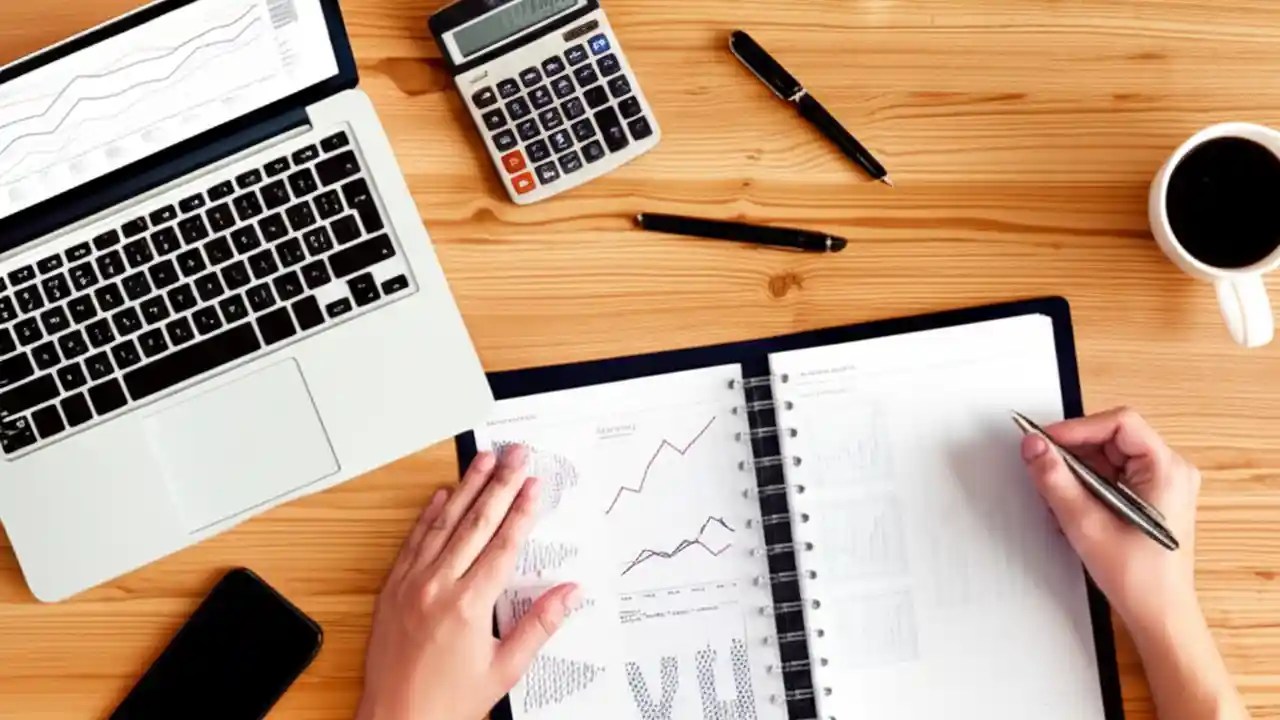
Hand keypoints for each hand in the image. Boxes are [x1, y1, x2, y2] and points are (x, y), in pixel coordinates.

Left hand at [356, 447, 580, 719]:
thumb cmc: (447, 704)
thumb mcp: (505, 669)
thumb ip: (539, 625)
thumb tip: (570, 594)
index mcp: (468, 606)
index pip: (503, 545)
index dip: (522, 510)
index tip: (535, 484)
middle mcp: (437, 587)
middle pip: (476, 523)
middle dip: (500, 484)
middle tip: (516, 454)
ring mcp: (410, 585)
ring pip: (443, 524)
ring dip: (467, 488)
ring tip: (483, 460)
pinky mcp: (391, 590)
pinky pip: (413, 542)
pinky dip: (429, 515)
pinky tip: (443, 494)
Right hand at [1019, 407, 1200, 632]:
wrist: (1159, 614)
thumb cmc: (1140, 579)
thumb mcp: (1087, 525)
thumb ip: (1056, 480)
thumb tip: (1035, 446)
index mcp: (1167, 470)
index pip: (1119, 424)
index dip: (1077, 427)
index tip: (1046, 441)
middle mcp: (1170, 470)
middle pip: (1111, 437)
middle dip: (1073, 452)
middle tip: (1044, 468)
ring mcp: (1161, 482)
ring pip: (1107, 455)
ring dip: (1077, 471)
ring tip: (1060, 499)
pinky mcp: (1149, 494)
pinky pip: (1111, 473)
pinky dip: (1086, 485)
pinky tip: (1073, 508)